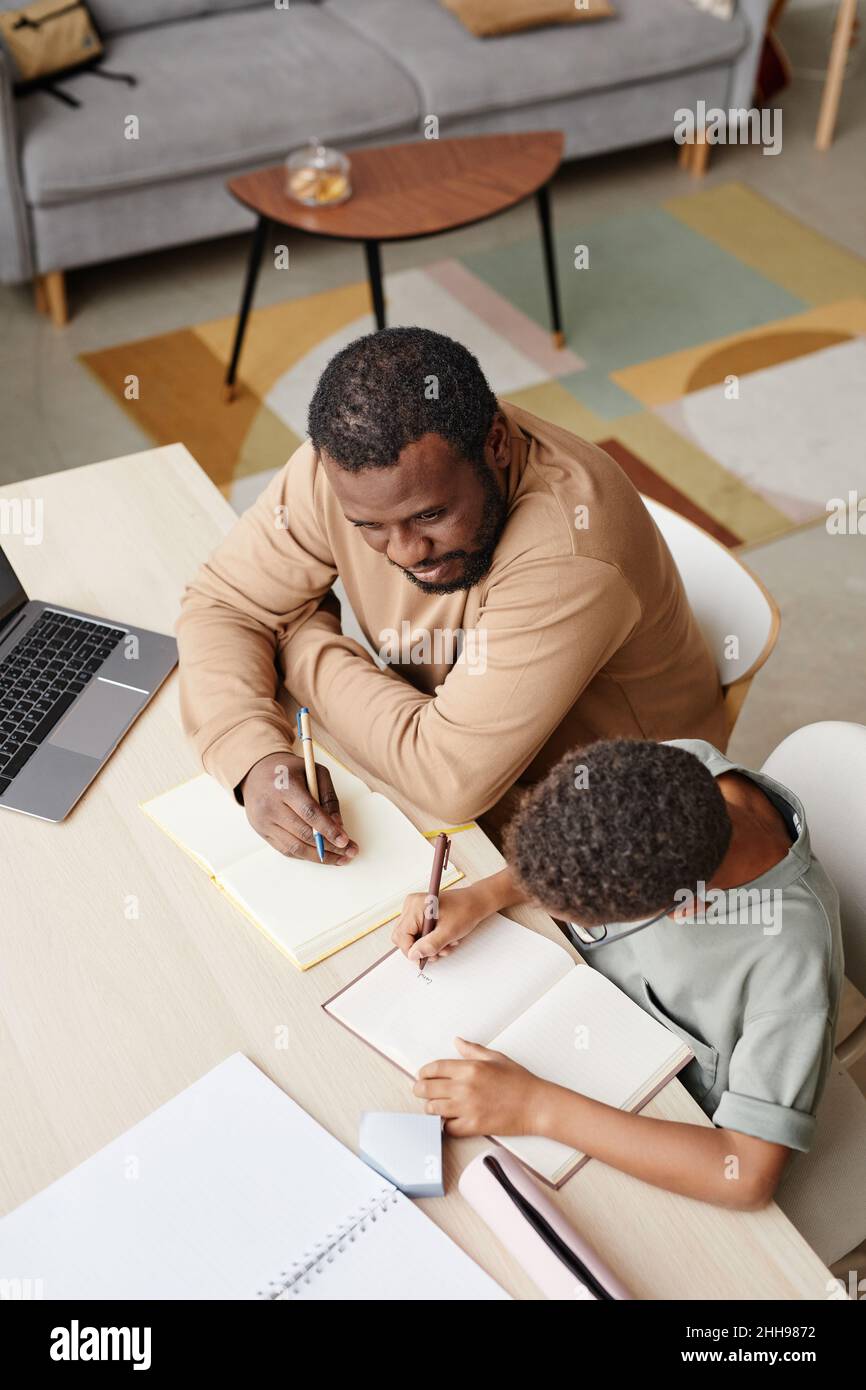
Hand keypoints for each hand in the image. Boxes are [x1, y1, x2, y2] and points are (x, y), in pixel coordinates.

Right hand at [239, 752, 357, 864]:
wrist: (256, 773)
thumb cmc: (290, 771)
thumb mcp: (315, 772)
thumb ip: (329, 797)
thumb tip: (339, 826)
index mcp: (285, 786)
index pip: (309, 812)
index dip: (328, 829)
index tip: (345, 840)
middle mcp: (271, 805)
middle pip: (303, 834)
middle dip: (329, 847)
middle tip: (350, 852)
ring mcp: (264, 821)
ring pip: (294, 847)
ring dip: (319, 857)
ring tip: (339, 859)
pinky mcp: (262, 832)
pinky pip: (286, 850)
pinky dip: (305, 855)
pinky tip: (320, 856)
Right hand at [391, 885, 487, 962]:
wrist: (476, 902)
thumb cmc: (465, 911)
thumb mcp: (448, 932)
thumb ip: (429, 945)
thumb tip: (413, 955)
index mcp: (415, 906)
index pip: (401, 936)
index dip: (411, 951)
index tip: (424, 959)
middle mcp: (411, 906)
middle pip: (404, 937)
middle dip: (421, 948)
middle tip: (438, 953)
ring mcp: (414, 909)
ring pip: (412, 937)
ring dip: (428, 946)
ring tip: (446, 945)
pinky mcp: (420, 914)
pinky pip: (418, 933)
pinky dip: (430, 940)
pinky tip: (444, 939)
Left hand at [414, 1039, 549, 1137]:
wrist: (536, 1105)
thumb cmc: (519, 1081)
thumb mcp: (496, 1058)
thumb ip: (473, 1050)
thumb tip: (457, 1042)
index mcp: (470, 1068)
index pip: (435, 1068)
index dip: (424, 1072)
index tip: (422, 1075)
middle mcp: (465, 1088)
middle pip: (428, 1089)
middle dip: (420, 1089)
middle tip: (420, 1090)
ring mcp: (468, 1108)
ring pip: (434, 1109)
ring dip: (432, 1107)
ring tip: (435, 1105)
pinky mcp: (473, 1126)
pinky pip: (448, 1128)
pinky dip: (446, 1124)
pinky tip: (450, 1119)